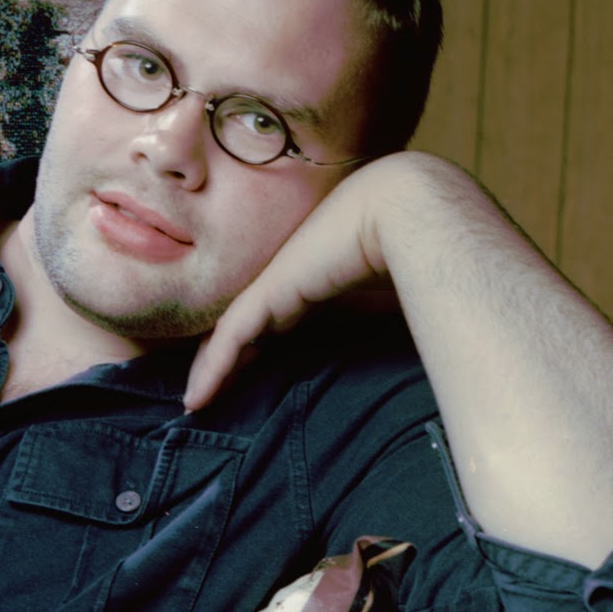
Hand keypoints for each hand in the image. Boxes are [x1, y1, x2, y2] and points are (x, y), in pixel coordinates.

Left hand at [181, 161, 393, 411]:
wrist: (407, 207)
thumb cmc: (416, 244)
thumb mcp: (390, 291)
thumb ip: (378, 314)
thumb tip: (403, 346)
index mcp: (319, 271)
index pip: (278, 312)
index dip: (260, 344)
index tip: (253, 376)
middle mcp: (292, 272)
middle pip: (248, 321)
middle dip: (229, 358)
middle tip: (214, 397)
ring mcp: (277, 279)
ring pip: (230, 332)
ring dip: (212, 369)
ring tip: (197, 404)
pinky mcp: (268, 291)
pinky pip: (229, 338)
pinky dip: (211, 369)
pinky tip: (196, 399)